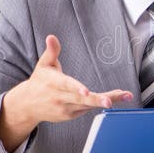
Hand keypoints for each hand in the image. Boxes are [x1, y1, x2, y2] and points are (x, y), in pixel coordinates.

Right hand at [0, 35, 132, 150]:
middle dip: (97, 100)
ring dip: (108, 100)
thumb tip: (51, 37)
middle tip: (110, 101)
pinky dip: (101, 103)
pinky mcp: (70, 115)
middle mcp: (59, 98)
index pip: (66, 85)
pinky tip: (115, 98)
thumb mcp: (44, 64)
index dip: (76, 88)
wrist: (28, 105)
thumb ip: (51, 51)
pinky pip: (88, 109)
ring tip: (125, 95)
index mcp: (53, 83)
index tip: (86, 91)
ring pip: (88, 105)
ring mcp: (65, 109)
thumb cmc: (39, 81)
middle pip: (80, 99)